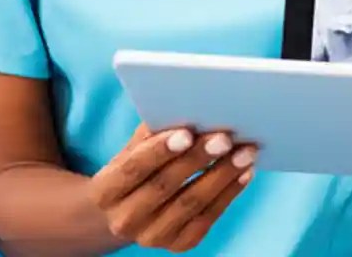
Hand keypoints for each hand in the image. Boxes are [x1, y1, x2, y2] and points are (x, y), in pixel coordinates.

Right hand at [88, 125, 257, 252]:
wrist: (129, 212)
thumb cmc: (136, 169)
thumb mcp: (134, 149)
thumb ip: (153, 133)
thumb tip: (189, 108)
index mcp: (105, 192)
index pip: (133, 168)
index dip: (161, 150)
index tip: (188, 132)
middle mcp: (123, 220)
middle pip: (165, 186)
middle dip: (198, 159)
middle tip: (226, 138)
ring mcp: (151, 237)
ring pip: (191, 204)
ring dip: (223, 175)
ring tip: (245, 152)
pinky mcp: (178, 244)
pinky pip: (207, 218)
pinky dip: (229, 194)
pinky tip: (244, 173)